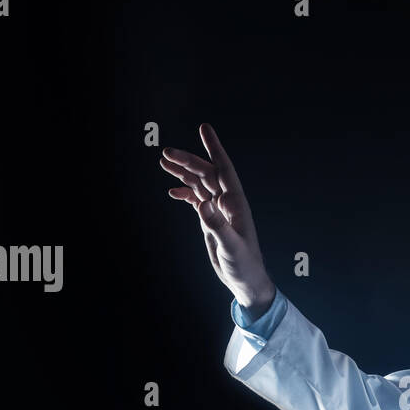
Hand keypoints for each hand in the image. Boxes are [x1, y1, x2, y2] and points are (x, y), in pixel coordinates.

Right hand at [160, 123, 274, 314]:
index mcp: (235, 203)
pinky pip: (197, 200)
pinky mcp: (211, 221)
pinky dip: (185, 193)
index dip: (214, 148)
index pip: (223, 169)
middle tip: (166, 153)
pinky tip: (173, 191)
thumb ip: (217, 225)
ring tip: (164, 162)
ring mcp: (219, 211)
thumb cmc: (244, 265)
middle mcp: (227, 203)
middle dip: (188, 161)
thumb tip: (203, 203)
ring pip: (200, 184)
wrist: (246, 281)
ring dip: (183, 173)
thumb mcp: (231, 247)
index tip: (204, 128)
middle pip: (206, 174)